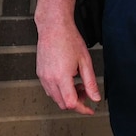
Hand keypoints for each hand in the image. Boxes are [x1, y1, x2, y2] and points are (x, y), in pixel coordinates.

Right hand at [35, 0, 100, 115]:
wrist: (53, 26)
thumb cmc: (68, 39)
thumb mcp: (85, 62)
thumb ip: (91, 83)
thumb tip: (95, 98)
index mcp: (62, 76)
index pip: (71, 103)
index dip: (82, 109)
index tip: (90, 109)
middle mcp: (49, 78)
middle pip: (62, 104)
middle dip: (76, 102)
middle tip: (85, 92)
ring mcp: (43, 76)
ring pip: (55, 98)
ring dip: (67, 96)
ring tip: (77, 83)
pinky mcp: (40, 72)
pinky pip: (49, 89)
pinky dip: (59, 90)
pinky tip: (67, 79)